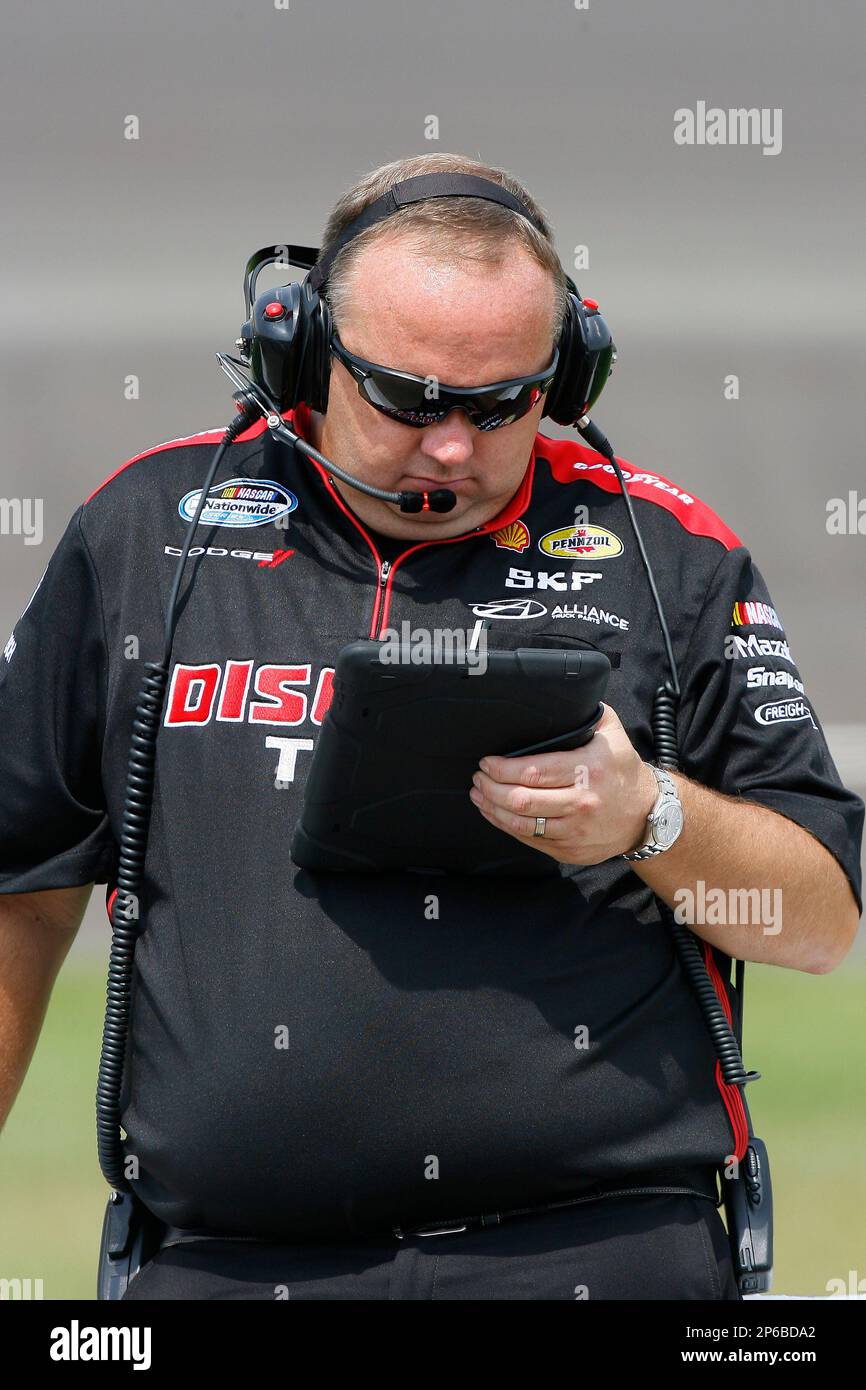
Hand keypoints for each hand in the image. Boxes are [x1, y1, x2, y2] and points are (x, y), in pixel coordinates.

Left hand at [469, 703, 658, 865]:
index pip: (534, 771)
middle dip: (491, 788)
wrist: (647, 814)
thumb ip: (586, 712)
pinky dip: (506, 826)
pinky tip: (496, 814)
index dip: (502, 769)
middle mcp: (582, 802)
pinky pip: (530, 840)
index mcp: (588, 769)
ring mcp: (575, 830)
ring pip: (521, 824)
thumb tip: (560, 694)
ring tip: (480, 795)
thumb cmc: (623, 769)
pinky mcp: (570, 850)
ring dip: (492, 809)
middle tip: (479, 778)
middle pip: (522, 800)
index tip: (487, 762)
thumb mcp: (612, 733)